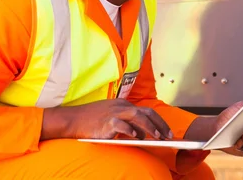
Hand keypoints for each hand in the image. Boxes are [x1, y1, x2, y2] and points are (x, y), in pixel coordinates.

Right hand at [41, 99, 172, 140]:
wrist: (73, 120)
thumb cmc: (91, 120)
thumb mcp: (111, 117)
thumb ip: (126, 122)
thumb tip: (142, 134)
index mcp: (123, 104)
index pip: (146, 110)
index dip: (159, 121)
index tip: (167, 131)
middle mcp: (120, 106)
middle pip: (145, 112)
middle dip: (159, 124)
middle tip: (169, 136)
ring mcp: (113, 113)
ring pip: (137, 116)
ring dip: (149, 126)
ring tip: (157, 137)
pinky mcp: (106, 122)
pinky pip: (121, 125)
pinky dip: (130, 130)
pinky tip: (136, 137)